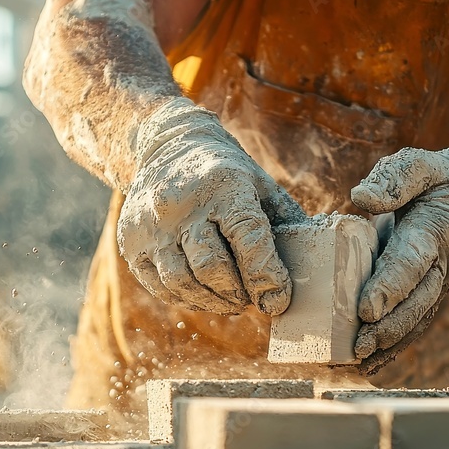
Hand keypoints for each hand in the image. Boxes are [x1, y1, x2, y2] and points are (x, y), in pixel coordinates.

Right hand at [118, 98, 306, 314]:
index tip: (278, 301)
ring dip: (213, 302)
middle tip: (253, 301)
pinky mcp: (130, 242)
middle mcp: (181, 204)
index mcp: (222, 185)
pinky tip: (204, 298)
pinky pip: (160, 285)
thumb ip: (286, 220)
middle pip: (212, 266)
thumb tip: (317, 264)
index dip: (266, 276)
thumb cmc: (225, 171)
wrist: (167, 145)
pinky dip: (187, 299)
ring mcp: (151, 225)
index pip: (248, 238)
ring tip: (232, 303)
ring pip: (182, 281)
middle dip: (239, 293)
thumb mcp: (260, 183)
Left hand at [350, 143, 448, 373]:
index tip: (367, 308)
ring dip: (388, 343)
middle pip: (415, 302)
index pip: (411, 262)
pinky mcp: (433, 294)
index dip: (390, 286)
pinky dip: (394, 347)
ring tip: (355, 361)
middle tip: (356, 346)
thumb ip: (394, 178)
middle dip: (386, 327)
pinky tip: (368, 365)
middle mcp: (442, 264)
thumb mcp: (421, 165)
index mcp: (435, 231)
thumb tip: (360, 197)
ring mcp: (440, 284)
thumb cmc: (442, 179)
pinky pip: (416, 324)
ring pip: (416, 319)